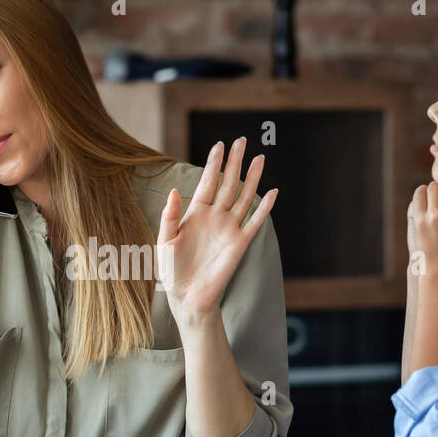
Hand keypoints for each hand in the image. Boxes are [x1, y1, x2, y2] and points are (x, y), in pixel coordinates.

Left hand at [157, 137, 278, 326]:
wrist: (187, 295)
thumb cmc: (172, 269)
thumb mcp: (164, 241)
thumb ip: (169, 216)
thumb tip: (174, 191)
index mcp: (195, 213)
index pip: (207, 182)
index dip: (214, 164)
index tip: (219, 145)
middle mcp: (215, 217)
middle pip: (228, 184)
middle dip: (234, 163)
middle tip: (241, 141)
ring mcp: (229, 229)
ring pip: (243, 197)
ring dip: (252, 178)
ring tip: (259, 158)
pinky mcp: (239, 243)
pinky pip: (254, 222)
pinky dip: (264, 208)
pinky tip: (273, 193)